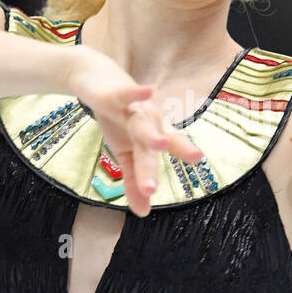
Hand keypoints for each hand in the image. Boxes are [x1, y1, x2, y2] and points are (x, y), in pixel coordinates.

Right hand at [66, 48, 204, 216]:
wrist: (93, 78)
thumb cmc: (116, 117)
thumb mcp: (124, 151)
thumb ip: (134, 181)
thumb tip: (142, 214)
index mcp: (152, 134)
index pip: (167, 149)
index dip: (182, 154)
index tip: (198, 163)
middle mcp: (148, 120)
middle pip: (153, 143)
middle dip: (154, 164)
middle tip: (156, 185)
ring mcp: (132, 107)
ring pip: (141, 124)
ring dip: (149, 134)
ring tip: (160, 144)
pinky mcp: (113, 93)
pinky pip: (124, 94)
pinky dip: (134, 93)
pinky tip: (147, 90)